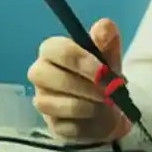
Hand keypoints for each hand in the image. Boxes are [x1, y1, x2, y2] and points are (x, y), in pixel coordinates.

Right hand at [27, 18, 129, 142]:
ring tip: (103, 104)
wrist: (110, 109)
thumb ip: (107, 39)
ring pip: (52, 103)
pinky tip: (94, 118)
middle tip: (108, 92)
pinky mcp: (50, 124)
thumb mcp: (110, 56)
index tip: (104, 72)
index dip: (80, 60)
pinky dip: (84, 123)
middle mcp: (40, 73)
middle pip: (47, 76)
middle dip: (83, 86)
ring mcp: (42, 100)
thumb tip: (104, 26)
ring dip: (86, 106)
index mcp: (53, 51)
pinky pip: (63, 125)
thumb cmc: (104, 76)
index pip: (55, 49)